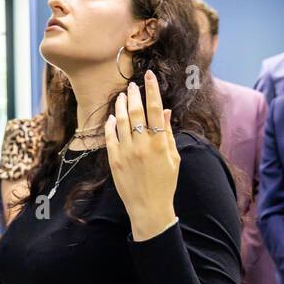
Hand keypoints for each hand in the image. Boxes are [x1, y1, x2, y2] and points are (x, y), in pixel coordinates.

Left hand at [106, 71, 179, 240]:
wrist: (149, 208)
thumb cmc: (165, 183)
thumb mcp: (173, 159)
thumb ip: (168, 133)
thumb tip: (165, 111)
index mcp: (160, 143)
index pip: (155, 109)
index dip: (152, 90)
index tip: (149, 76)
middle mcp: (142, 145)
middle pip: (136, 111)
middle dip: (134, 94)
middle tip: (132, 84)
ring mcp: (126, 152)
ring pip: (121, 121)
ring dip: (120, 106)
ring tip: (121, 96)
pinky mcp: (114, 160)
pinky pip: (110, 136)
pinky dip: (111, 124)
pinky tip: (112, 116)